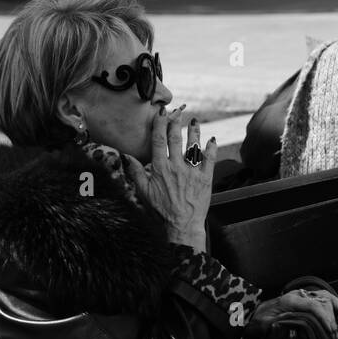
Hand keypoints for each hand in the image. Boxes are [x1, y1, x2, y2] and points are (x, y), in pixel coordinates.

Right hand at [131, 105, 216, 252]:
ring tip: (195, 121)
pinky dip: (211, 148)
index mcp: (160, 169)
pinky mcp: (205, 179)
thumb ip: (136, 172)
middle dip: (176, 124)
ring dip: (194, 132)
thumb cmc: (162, 210)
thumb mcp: (144, 192)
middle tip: (178, 112)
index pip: (158, 141)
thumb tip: (125, 155)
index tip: (161, 113)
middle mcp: (176, 167)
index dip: (159, 125)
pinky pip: (210, 160)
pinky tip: (212, 140)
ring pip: (194, 147)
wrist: (182, 226)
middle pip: (176, 140)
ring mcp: (192, 173)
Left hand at [247, 290, 337, 337]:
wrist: (254, 314)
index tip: (330, 330)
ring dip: (333, 311)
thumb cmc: (259, 321)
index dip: (323, 318)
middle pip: (321, 302)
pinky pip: (321, 296)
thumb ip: (276, 325)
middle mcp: (297, 295)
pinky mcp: (303, 299)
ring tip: (336, 327)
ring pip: (324, 297)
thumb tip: (291, 326)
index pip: (312, 306)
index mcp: (289, 301)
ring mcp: (301, 295)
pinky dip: (332, 302)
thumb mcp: (264, 325)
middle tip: (333, 335)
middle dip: (330, 319)